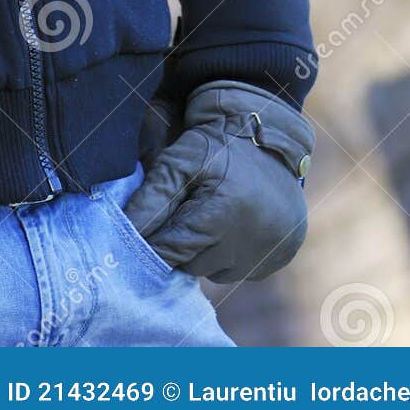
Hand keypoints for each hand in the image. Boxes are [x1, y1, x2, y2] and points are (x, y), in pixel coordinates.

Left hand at [123, 78, 313, 282]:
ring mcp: (268, 254)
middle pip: (192, 265)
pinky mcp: (280, 258)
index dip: (154, 238)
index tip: (146, 225)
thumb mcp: (180, 160)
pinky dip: (229, 255)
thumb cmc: (217, 146)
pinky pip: (239, 271)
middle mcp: (250, 243)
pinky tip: (231, 226)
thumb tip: (128, 231)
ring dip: (205, 252)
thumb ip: (152, 197)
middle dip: (179, 244)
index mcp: (223, 215)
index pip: (171, 249)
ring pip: (215, 272)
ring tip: (209, 217)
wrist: (268, 138)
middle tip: (182, 213)